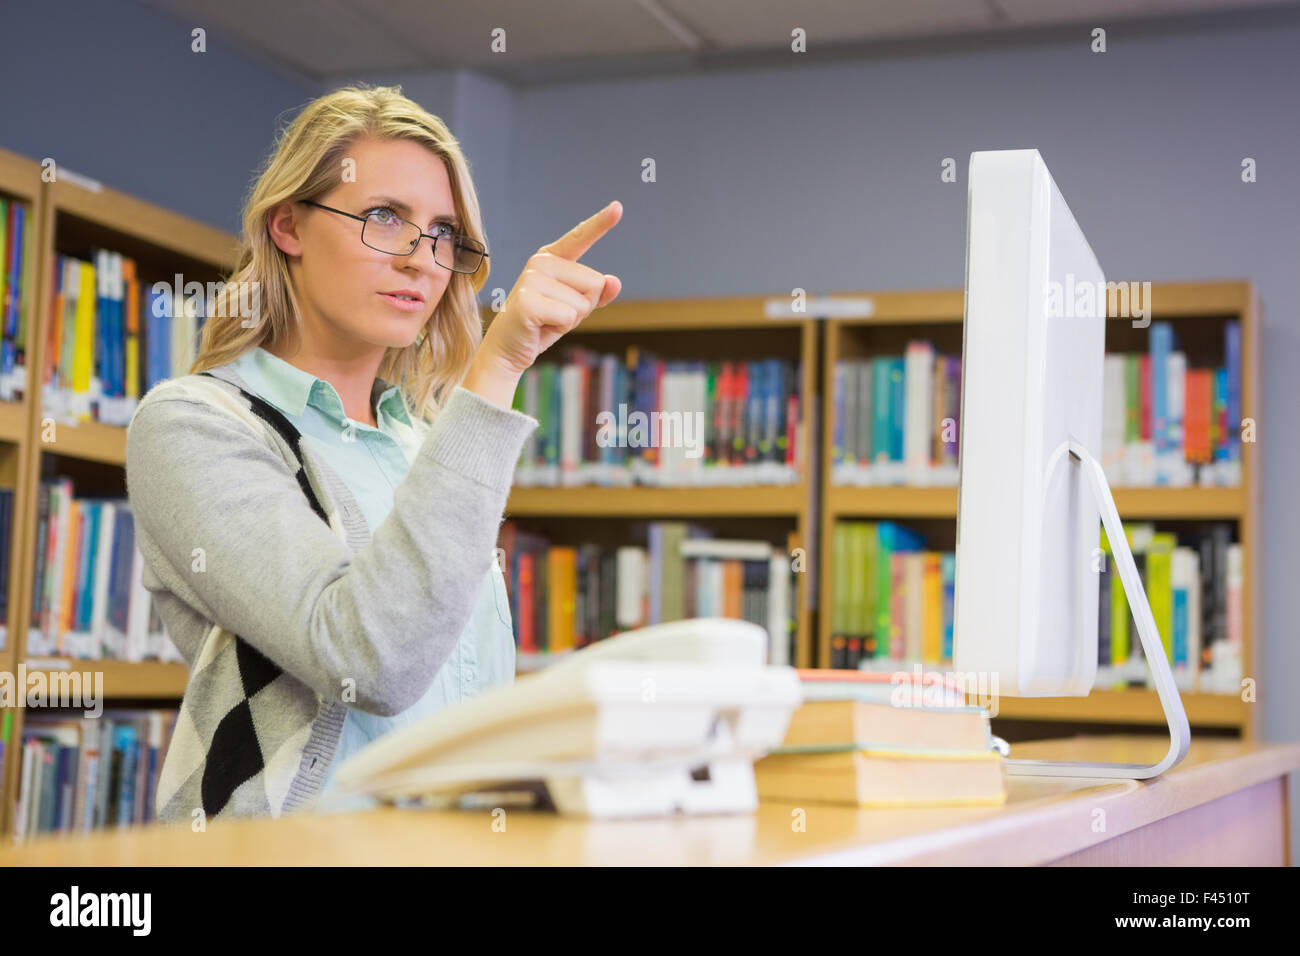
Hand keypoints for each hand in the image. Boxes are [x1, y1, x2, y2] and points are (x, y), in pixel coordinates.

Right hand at [477, 201, 622, 381]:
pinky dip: (561, 328)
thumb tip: (614, 281)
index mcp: (551, 257)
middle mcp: (541, 262)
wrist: (508, 350)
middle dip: (583, 307)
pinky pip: (570, 316)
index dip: (600, 223)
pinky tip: (540, 326)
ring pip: (583, 303)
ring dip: (571, 319)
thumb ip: (596, 293)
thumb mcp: (574, 307)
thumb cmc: (542, 325)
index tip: (618, 206)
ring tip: (546, 320)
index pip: (580, 237)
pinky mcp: (528, 301)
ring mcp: (532, 279)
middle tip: (555, 314)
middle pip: (594, 282)